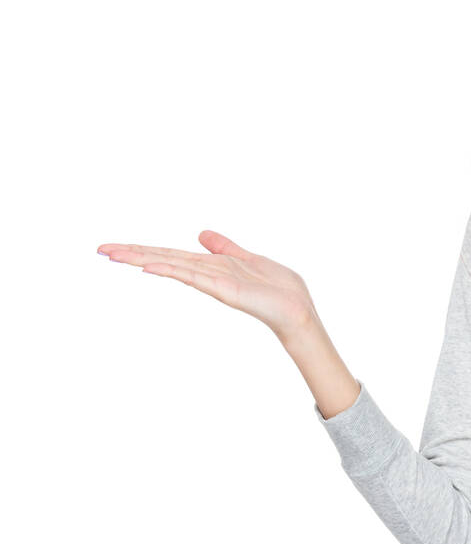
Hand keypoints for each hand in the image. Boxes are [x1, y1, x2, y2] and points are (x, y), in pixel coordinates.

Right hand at [96, 231, 317, 340]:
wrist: (297, 309)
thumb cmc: (277, 289)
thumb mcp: (248, 258)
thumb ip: (224, 247)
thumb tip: (201, 234)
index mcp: (211, 265)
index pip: (170, 254)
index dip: (143, 249)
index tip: (115, 247)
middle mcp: (207, 273)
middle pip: (163, 259)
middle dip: (132, 253)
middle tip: (100, 249)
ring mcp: (213, 282)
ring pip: (171, 265)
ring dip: (142, 258)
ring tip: (114, 254)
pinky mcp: (223, 289)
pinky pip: (192, 277)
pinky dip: (171, 271)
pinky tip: (149, 267)